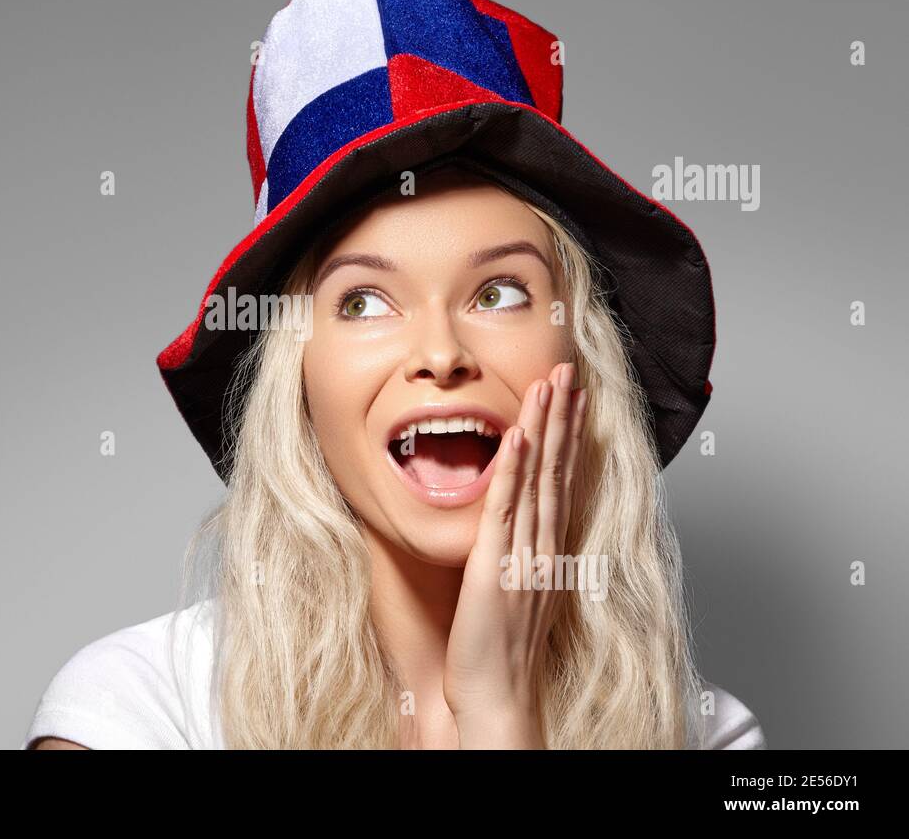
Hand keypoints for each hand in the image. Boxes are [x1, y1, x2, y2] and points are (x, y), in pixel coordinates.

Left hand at [442, 361, 586, 747]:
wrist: (498, 700)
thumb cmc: (499, 657)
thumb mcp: (517, 598)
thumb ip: (520, 563)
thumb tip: (518, 537)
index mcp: (549, 555)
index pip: (562, 483)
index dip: (569, 438)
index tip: (573, 399)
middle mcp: (545, 550)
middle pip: (558, 471)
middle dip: (563, 417)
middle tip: (568, 371)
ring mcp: (525, 557)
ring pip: (538, 480)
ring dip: (543, 428)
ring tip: (549, 384)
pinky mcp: (497, 568)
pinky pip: (506, 510)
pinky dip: (511, 470)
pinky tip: (515, 435)